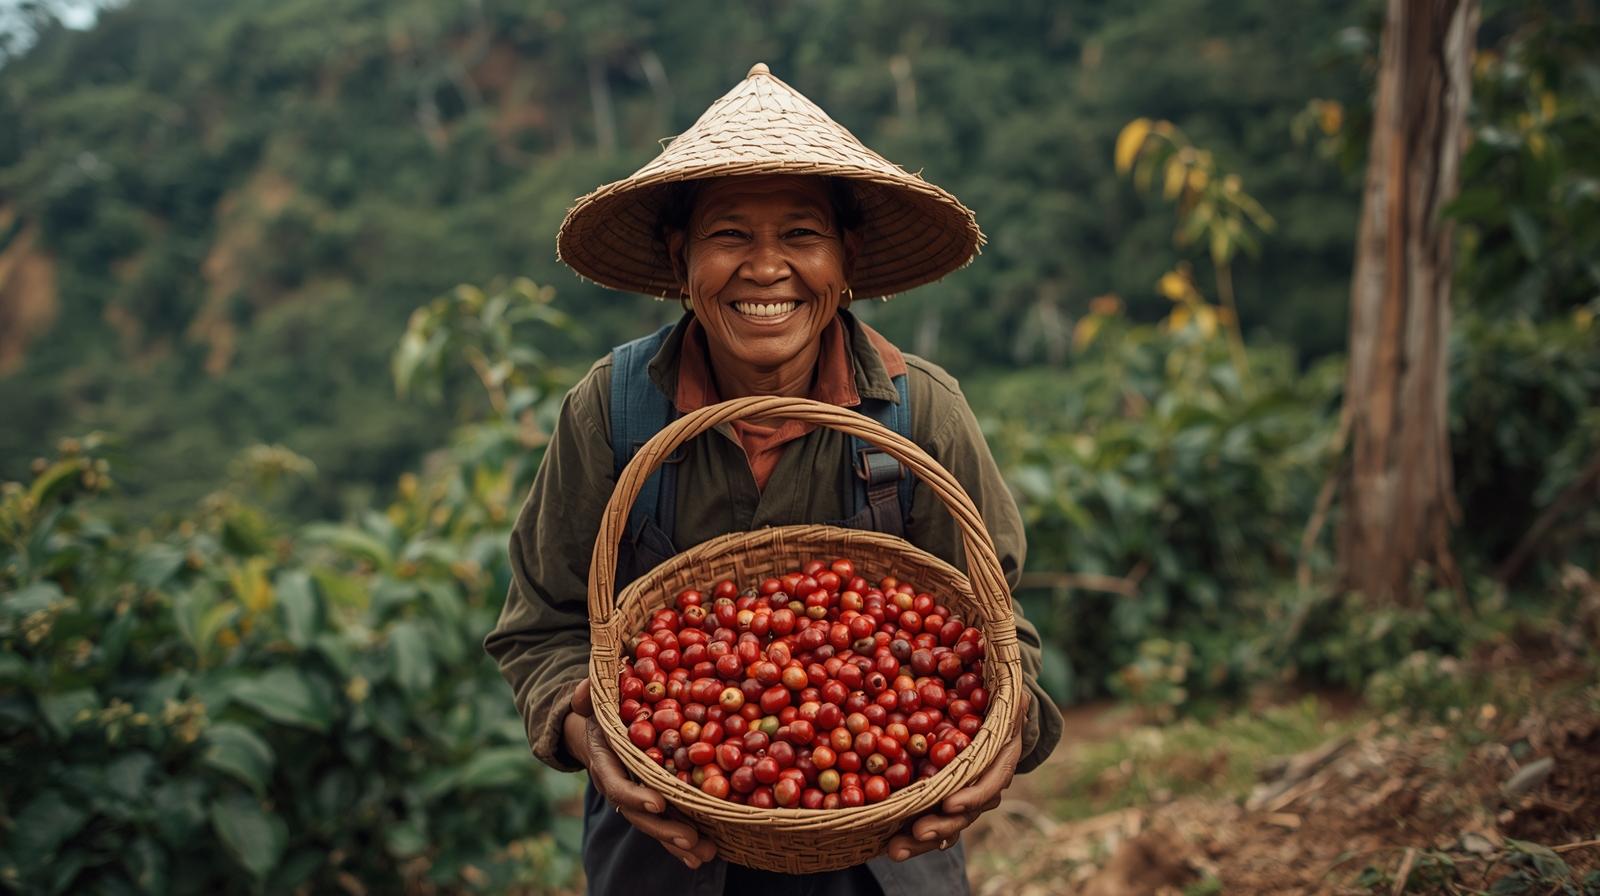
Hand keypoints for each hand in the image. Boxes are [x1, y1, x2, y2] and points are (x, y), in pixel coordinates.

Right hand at [564, 679, 718, 869]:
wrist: (593, 729)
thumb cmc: (600, 708)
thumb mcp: (593, 696)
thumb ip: (586, 693)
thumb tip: (585, 688)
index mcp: (604, 762)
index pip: (616, 784)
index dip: (635, 796)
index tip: (659, 803)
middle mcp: (618, 785)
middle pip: (639, 814)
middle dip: (664, 829)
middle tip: (691, 839)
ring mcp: (635, 796)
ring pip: (655, 824)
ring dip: (679, 842)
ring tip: (706, 853)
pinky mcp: (651, 801)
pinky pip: (665, 823)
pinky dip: (682, 842)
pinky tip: (703, 855)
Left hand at [885, 688, 1029, 861]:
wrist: (993, 721)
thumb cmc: (994, 704)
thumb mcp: (1005, 696)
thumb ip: (1009, 698)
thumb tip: (1021, 697)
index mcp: (1001, 761)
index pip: (990, 784)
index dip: (972, 796)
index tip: (949, 803)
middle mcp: (986, 785)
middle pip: (966, 813)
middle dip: (942, 825)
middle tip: (917, 832)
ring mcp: (967, 798)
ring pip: (948, 825)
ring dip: (922, 840)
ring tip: (895, 849)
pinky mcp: (947, 802)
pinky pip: (936, 823)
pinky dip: (917, 838)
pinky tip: (894, 847)